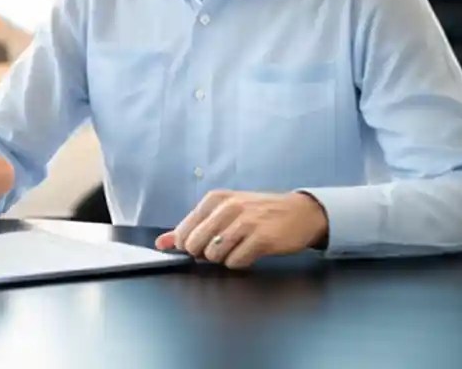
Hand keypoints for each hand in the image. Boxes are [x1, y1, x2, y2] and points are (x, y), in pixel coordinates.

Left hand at [155, 191, 328, 269]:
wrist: (300, 212)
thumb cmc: (259, 213)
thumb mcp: (223, 212)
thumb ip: (190, 227)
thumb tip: (161, 243)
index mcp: (215, 199)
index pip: (185, 230)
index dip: (190, 245)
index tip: (203, 244)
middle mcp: (228, 207)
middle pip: (196, 244)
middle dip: (204, 254)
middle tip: (222, 247)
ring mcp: (246, 222)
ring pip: (214, 255)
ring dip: (223, 258)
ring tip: (238, 248)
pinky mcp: (262, 239)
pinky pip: (236, 262)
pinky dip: (239, 263)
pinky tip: (250, 253)